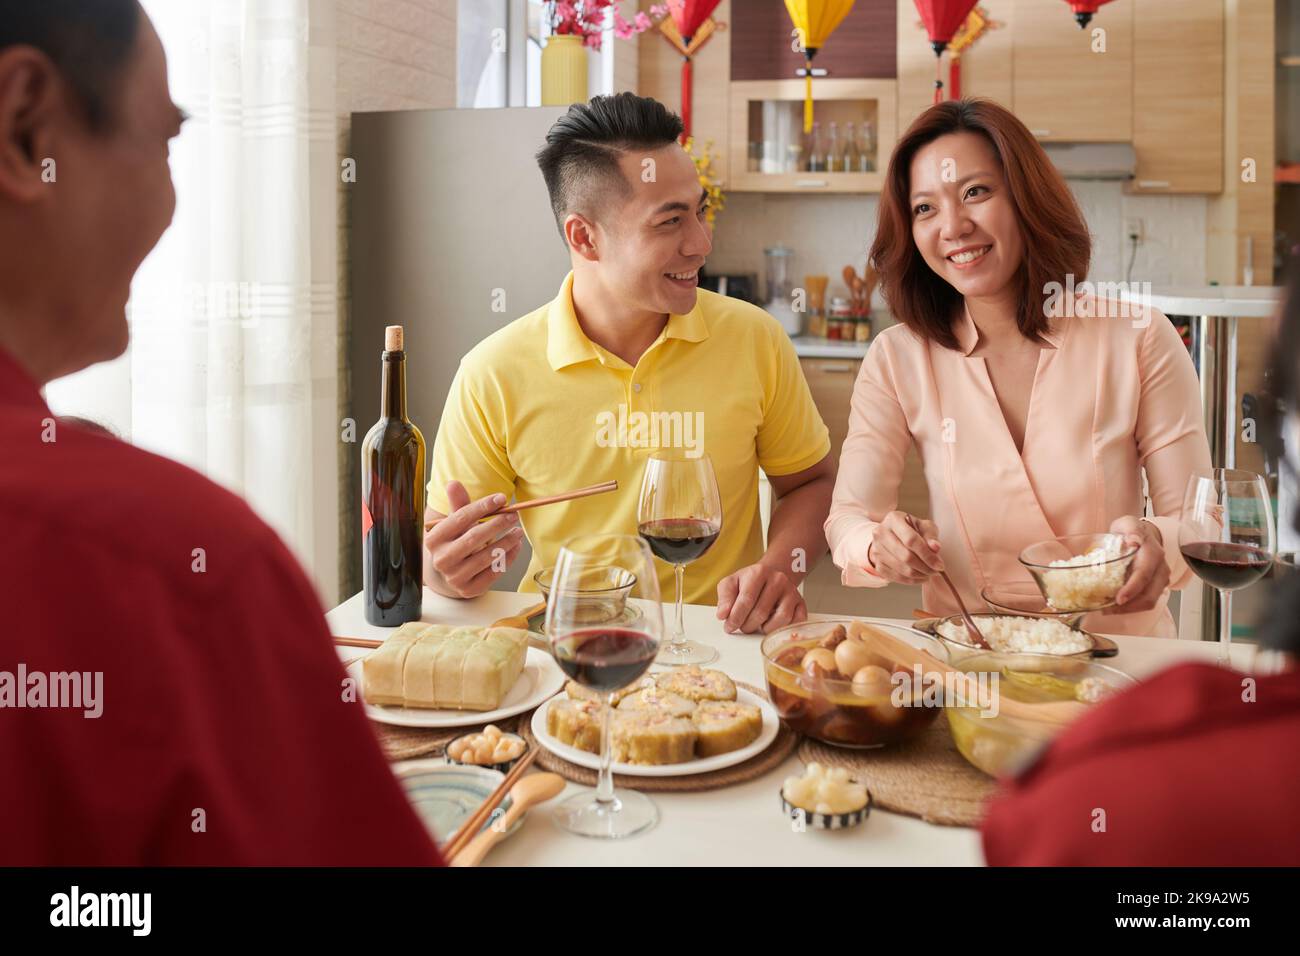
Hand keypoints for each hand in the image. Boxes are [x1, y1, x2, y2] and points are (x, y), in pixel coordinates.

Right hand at [423, 481, 523, 598]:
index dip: (482, 507)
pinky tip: (515, 547)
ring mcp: (454, 577)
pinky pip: (494, 572)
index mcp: (434, 539)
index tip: (501, 498)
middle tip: (514, 515)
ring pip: (487, 557)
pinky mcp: (469, 589)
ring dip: (506, 541)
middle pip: (474, 538)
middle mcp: (441, 559)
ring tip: (517, 531)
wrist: (450, 573)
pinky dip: (508, 558)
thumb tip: (453, 483)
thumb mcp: (455, 523)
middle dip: (497, 524)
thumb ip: (458, 504)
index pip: (460, 518)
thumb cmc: (455, 542)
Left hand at [715, 562, 806, 633]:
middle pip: (761, 612)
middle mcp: (778, 580)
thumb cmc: (750, 582)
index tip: (729, 627)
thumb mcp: (731, 583)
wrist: (771, 575)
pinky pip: (794, 622)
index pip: (746, 600)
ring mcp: (791, 591)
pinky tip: (771, 623)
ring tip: (756, 624)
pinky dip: (781, 628)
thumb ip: (725, 598)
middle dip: (747, 625)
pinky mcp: (801, 603)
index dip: (735, 618)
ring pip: (779, 620)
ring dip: (764, 628)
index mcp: (758, 572)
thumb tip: (723, 615)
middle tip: (741, 627)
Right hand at [864, 511, 943, 584]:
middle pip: (906, 556)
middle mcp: (881, 533)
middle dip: (925, 567)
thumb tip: (935, 547)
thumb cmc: (911, 530)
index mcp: (893, 519)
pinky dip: (911, 580)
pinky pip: (896, 577)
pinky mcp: (877, 564)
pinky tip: (920, 576)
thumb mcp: (924, 526)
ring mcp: (877, 550)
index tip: (939, 564)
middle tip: (936, 570)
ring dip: (920, 575)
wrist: (893, 535)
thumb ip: (931, 536)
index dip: (927, 555)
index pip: (911, 540)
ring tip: (929, 573)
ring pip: (902, 569)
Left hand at [1105, 515, 1168, 613]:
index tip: (1119, 599)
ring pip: (1148, 602)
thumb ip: (1130, 528)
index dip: (1132, 589)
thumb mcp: (1128, 523)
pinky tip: (1114, 606)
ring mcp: (1160, 580)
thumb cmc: (1131, 531)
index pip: (1144, 575)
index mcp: (1153, 554)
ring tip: (1107, 609)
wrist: (1143, 535)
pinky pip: (1145, 602)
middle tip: (1106, 609)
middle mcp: (1160, 569)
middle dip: (1128, 606)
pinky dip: (1130, 607)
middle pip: (1149, 595)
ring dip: (1128, 609)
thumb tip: (1134, 538)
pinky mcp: (1156, 588)